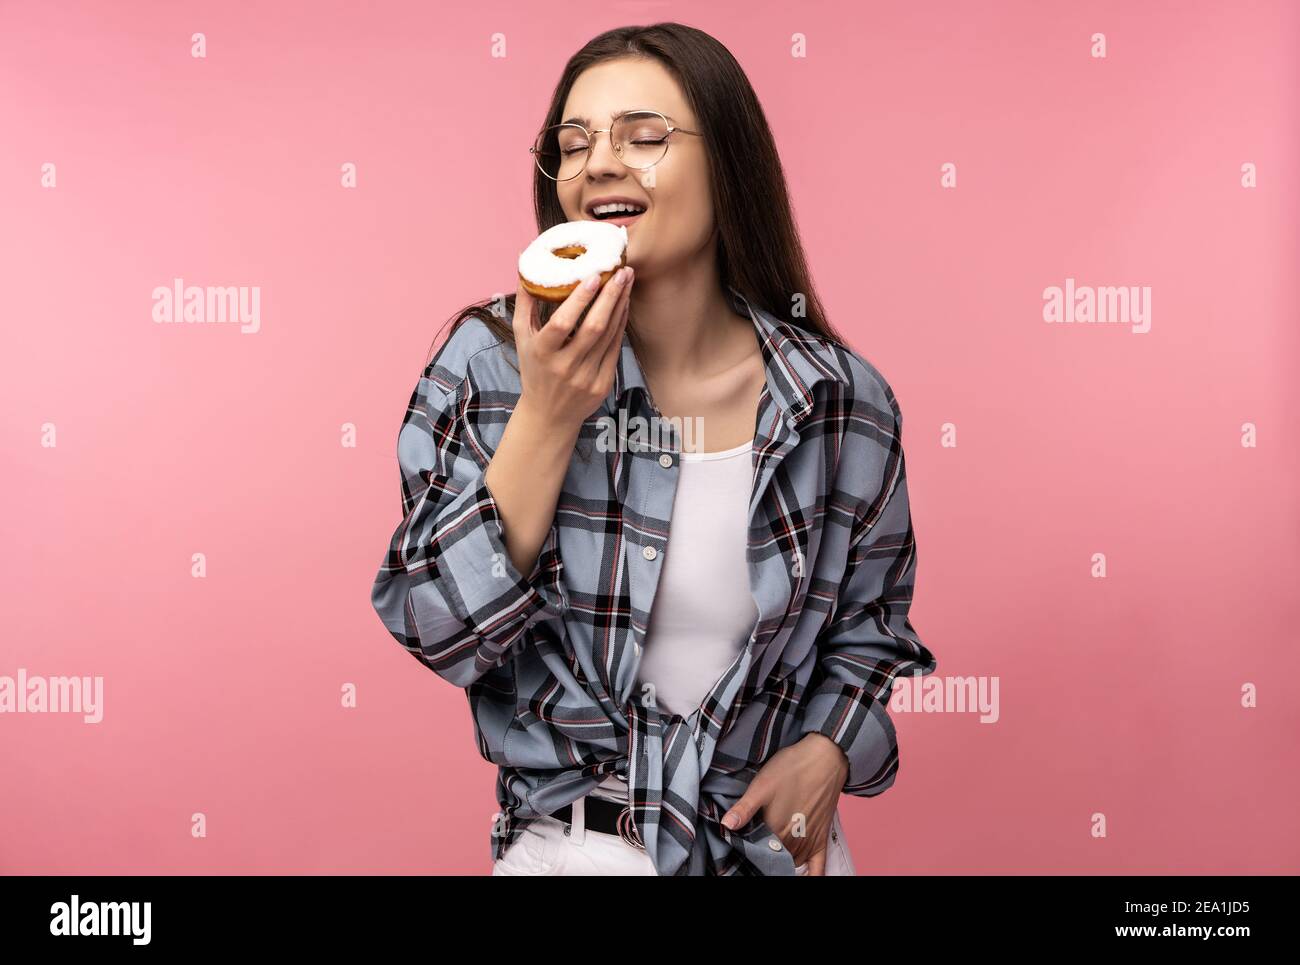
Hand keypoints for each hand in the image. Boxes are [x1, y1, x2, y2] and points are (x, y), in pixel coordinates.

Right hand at [512, 265, 633, 431]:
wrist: (549, 415)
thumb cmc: (534, 369)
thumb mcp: (521, 338)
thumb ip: (525, 303)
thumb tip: (526, 265)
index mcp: (542, 353)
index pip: (562, 324)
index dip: (579, 300)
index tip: (594, 275)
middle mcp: (565, 366)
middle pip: (593, 328)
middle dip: (610, 296)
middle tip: (622, 270)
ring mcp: (586, 377)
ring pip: (609, 335)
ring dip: (620, 305)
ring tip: (627, 280)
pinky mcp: (602, 384)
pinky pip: (615, 348)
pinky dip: (621, 324)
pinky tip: (624, 304)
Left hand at [720, 733, 847, 874]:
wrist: (825, 758)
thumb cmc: (791, 768)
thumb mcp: (761, 785)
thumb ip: (744, 809)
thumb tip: (725, 826)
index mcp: (774, 828)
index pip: (755, 850)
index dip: (746, 849)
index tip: (739, 846)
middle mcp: (792, 840)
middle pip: (773, 858)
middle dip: (762, 856)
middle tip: (754, 850)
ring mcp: (808, 842)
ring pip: (791, 864)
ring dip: (781, 865)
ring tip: (771, 860)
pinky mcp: (822, 839)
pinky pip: (818, 868)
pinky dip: (811, 877)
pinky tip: (803, 878)